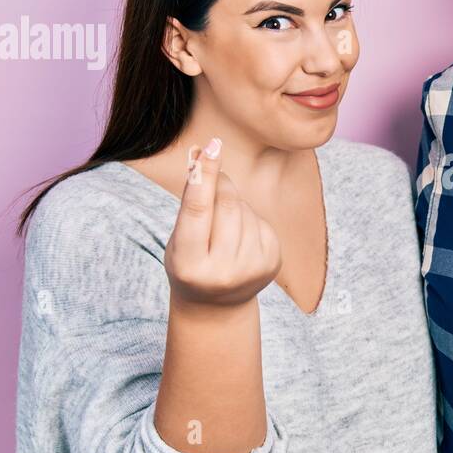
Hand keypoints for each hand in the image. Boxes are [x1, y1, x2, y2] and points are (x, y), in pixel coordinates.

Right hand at [163, 137, 282, 307]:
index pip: (198, 210)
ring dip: (233, 205)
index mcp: (189, 264)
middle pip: (228, 204)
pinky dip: (248, 219)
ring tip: (221, 228)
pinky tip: (238, 238)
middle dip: (219, 184)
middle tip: (211, 181)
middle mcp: (223, 271)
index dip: (204, 175)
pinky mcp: (272, 263)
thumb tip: (204, 153)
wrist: (215, 307)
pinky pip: (260, 220)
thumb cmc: (190, 264)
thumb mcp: (179, 240)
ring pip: (245, 209)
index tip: (212, 146)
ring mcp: (252, 269)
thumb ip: (191, 203)